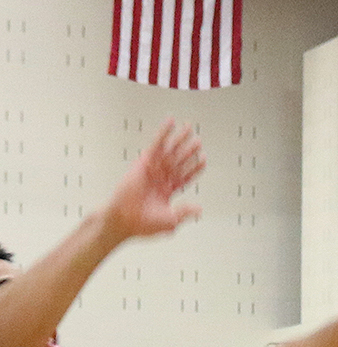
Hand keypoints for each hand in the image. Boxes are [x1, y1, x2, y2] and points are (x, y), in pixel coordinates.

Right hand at [102, 120, 204, 240]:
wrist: (125, 220)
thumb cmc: (144, 224)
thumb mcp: (171, 220)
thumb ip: (185, 212)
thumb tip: (200, 210)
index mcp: (168, 190)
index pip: (185, 176)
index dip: (194, 168)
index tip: (203, 160)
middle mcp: (161, 178)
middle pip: (180, 161)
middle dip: (189, 151)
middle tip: (199, 141)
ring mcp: (154, 169)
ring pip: (171, 151)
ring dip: (180, 139)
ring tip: (190, 127)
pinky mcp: (145, 162)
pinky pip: (157, 144)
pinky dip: (164, 133)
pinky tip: (171, 122)